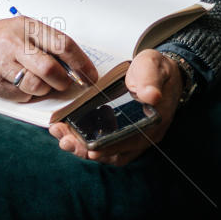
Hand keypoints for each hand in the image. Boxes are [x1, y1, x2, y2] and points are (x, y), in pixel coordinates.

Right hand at [0, 17, 99, 102]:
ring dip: (44, 90)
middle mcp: (13, 43)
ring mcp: (1, 63)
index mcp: (25, 27)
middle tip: (63, 84)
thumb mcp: (18, 29)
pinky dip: (26, 95)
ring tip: (39, 85)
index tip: (90, 75)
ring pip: (37, 86)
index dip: (81, 63)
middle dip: (63, 82)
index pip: (62, 44)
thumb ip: (44, 42)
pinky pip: (20, 95)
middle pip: (51, 69)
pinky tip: (19, 86)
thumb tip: (74, 65)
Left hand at [48, 48, 181, 166]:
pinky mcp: (121, 134)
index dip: (111, 147)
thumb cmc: (155, 70)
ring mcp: (133, 137)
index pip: (133, 142)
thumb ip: (149, 79)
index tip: (91, 149)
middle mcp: (144, 135)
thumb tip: (151, 95)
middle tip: (65, 141)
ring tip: (62, 135)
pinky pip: (103, 145)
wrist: (158, 73)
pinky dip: (86, 140)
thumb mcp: (152, 66)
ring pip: (106, 152)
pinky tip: (70, 129)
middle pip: (114, 153)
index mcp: (154, 121)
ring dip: (83, 147)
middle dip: (87, 149)